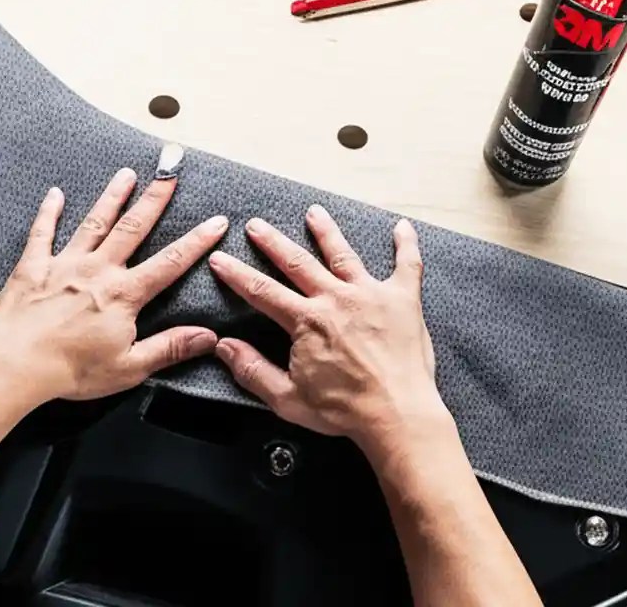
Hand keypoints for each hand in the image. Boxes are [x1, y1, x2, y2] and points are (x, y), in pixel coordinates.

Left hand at [0, 162, 227, 415]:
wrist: (15, 364)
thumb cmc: (71, 370)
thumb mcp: (129, 367)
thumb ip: (170, 348)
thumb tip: (209, 337)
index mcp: (123, 295)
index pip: (169, 263)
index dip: (196, 242)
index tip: (216, 221)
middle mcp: (97, 271)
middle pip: (132, 229)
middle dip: (154, 200)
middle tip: (170, 174)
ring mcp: (63, 264)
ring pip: (94, 223)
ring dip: (111, 197)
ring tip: (126, 174)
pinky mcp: (33, 267)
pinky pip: (42, 233)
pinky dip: (49, 212)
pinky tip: (55, 194)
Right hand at [208, 205, 443, 451]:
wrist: (397, 415)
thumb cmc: (345, 410)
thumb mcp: (287, 399)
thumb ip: (252, 370)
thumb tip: (224, 346)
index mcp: (306, 321)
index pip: (262, 291)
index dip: (236, 274)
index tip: (220, 258)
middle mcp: (336, 299)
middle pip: (297, 262)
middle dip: (273, 241)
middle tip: (256, 225)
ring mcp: (371, 294)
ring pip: (343, 254)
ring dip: (326, 231)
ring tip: (314, 212)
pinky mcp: (403, 300)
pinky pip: (406, 265)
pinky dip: (406, 244)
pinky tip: (402, 227)